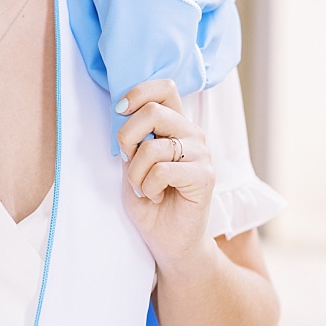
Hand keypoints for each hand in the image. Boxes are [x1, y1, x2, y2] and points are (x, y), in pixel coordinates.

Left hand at [115, 78, 215, 270]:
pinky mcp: (205, 176)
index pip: (164, 87)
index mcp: (175, 124)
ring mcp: (202, 154)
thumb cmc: (148, 198)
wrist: (166, 239)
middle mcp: (192, 133)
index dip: (137, 92)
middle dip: (126, 137)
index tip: (119, 111)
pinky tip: (155, 196)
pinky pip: (162, 170)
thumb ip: (132, 137)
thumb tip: (121, 111)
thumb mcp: (131, 162)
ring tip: (143, 187)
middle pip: (153, 111)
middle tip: (127, 162)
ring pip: (153, 146)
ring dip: (135, 172)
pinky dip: (148, 186)